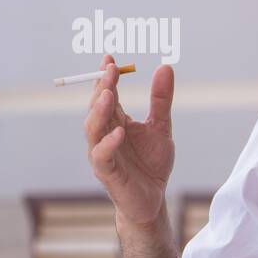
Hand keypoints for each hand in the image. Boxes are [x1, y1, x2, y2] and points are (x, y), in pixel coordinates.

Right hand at [84, 54, 175, 228]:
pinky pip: (101, 156)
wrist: (153, 199)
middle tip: (109, 70)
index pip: (107, 94)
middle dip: (102, 88)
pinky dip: (108, 143)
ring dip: (99, 111)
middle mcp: (104, 134)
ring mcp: (103, 153)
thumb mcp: (162, 127)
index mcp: (115, 122)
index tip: (110, 58)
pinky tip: (119, 132)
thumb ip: (161, 100)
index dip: (106, 77)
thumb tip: (165, 66)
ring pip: (92, 129)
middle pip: (97, 107)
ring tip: (109, 94)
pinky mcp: (107, 173)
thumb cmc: (152, 164)